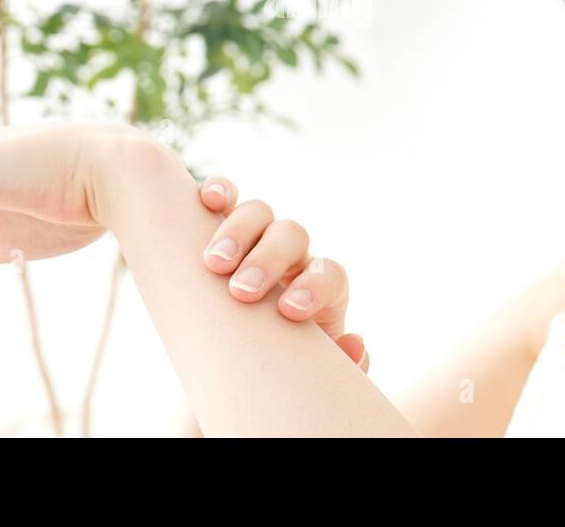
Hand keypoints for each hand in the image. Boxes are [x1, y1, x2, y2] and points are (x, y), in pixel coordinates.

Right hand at [195, 175, 368, 372]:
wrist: (242, 357)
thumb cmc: (281, 365)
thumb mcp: (310, 373)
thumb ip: (341, 365)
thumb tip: (356, 344)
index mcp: (320, 288)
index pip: (330, 274)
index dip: (315, 286)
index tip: (290, 311)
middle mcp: (291, 256)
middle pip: (291, 236)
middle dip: (268, 260)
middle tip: (242, 291)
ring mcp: (256, 237)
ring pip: (258, 213)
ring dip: (237, 230)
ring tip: (214, 263)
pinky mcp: (221, 227)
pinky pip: (223, 197)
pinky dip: (217, 191)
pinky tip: (207, 200)